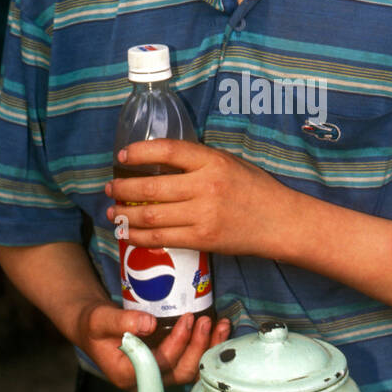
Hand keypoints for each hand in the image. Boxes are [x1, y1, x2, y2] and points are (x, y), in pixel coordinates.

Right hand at [72, 299, 230, 391]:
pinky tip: (218, 331)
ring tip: (220, 325)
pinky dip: (207, 348)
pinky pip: (192, 363)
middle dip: (198, 346)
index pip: (159, 364)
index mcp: (127, 374)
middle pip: (180, 372)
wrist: (94, 328)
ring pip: (191, 370)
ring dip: (208, 349)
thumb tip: (149, 323)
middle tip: (206, 320)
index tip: (187, 320)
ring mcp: (159, 376)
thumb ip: (121, 321)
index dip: (177, 344)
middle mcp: (146, 382)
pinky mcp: (169, 367)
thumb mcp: (99, 319)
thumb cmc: (94, 325)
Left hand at [105, 138, 288, 258]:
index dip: (140, 152)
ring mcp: (203, 215)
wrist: (280, 222)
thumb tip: (157, 161)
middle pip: (152, 187)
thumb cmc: (254, 189)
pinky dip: (139, 236)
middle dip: (123, 188)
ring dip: (126, 214)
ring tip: (114, 212)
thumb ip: (197, 161)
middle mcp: (206, 187)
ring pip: (151, 216)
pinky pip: (162, 239)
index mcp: (213, 161)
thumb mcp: (229, 163)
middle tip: (110, 188)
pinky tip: (128, 233)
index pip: (168, 151)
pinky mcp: (203, 239)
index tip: (123, 156)